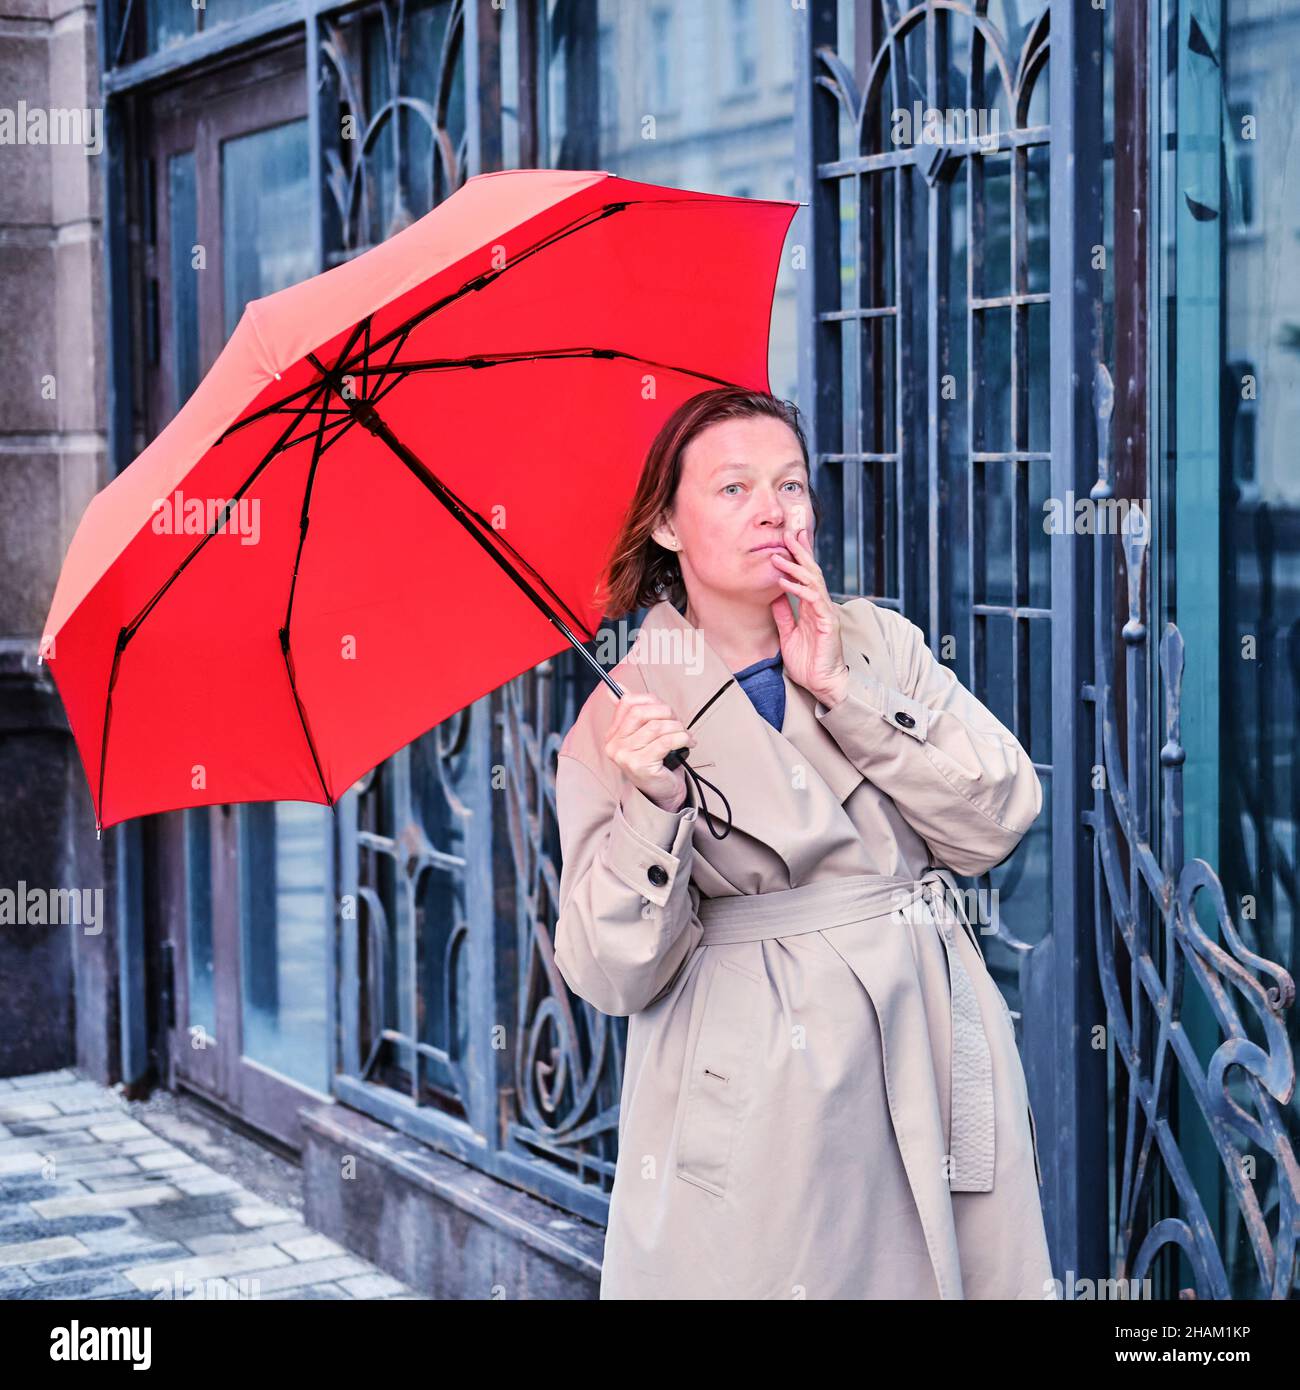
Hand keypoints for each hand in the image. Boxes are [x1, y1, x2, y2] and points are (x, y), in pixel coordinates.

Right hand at [602, 691, 695, 810]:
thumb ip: (632, 712)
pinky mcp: (641, 765)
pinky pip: (665, 741)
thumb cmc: (656, 761)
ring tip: (685, 735)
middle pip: (641, 712)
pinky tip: (688, 742)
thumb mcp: (643, 735)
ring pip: (656, 727)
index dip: (651, 700)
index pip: (627, 703)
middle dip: (666, 713)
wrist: (662, 793)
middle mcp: (614, 745)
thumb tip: (614, 688)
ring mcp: (626, 756)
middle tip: (678, 722)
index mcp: (613, 734)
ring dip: (677, 728)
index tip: (665, 710)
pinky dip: (682, 738)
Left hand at [770, 514, 849, 707]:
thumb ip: (783, 615)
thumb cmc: (809, 662)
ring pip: (813, 582)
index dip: (799, 556)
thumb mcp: (789, 634)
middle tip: (788, 533)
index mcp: (812, 607)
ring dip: (796, 567)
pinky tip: (784, 583)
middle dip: (800, 552)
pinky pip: (813, 600)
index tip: (790, 539)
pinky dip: (798, 589)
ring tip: (779, 555)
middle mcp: (820, 606)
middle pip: (812, 572)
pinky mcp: (828, 623)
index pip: (806, 576)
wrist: (822, 683)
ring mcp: (825, 613)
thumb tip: (774, 596)